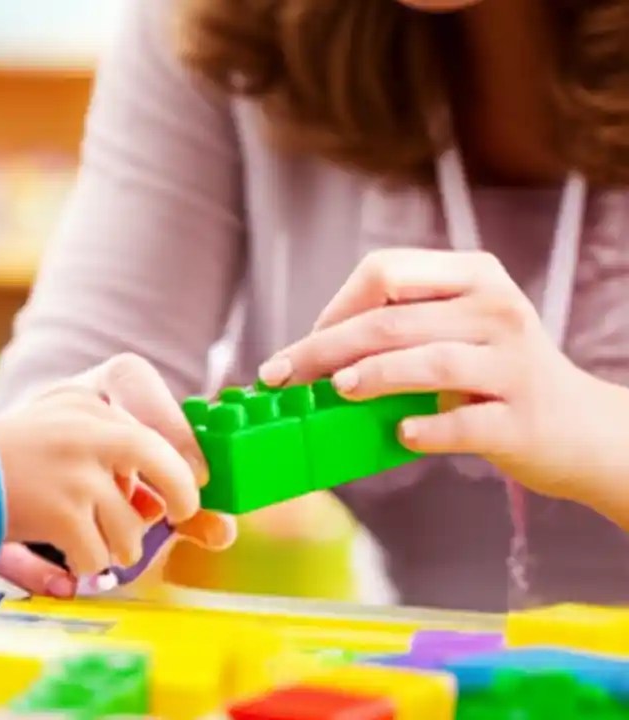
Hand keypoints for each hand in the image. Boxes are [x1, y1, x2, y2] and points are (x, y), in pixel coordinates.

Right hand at [0, 354, 237, 596]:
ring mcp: (76, 467)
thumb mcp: (71, 440)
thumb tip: (222, 529)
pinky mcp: (61, 508)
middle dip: (181, 499)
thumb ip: (137, 472)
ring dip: (115, 546)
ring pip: (132, 529)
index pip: (164, 427)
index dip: (184, 462)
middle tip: (175, 512)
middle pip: (167, 469)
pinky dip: (83, 563)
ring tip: (85, 535)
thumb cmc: (17, 462)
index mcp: (89, 396)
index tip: (190, 488)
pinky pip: (98, 554)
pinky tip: (61, 550)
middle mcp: (88, 425)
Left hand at [257, 249, 626, 501]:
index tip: (304, 343)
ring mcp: (514, 365)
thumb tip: (308, 356)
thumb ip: (396, 330)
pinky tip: (402, 434)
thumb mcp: (454, 332)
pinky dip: (429, 428)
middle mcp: (497, 310)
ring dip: (376, 376)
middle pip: (393, 321)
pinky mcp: (521, 419)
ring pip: (432, 362)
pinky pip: (466, 421)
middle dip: (326, 348)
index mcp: (474, 276)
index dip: (335, 306)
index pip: (386, 272)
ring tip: (339, 390)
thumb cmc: (493, 376)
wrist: (579, 428)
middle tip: (282, 376)